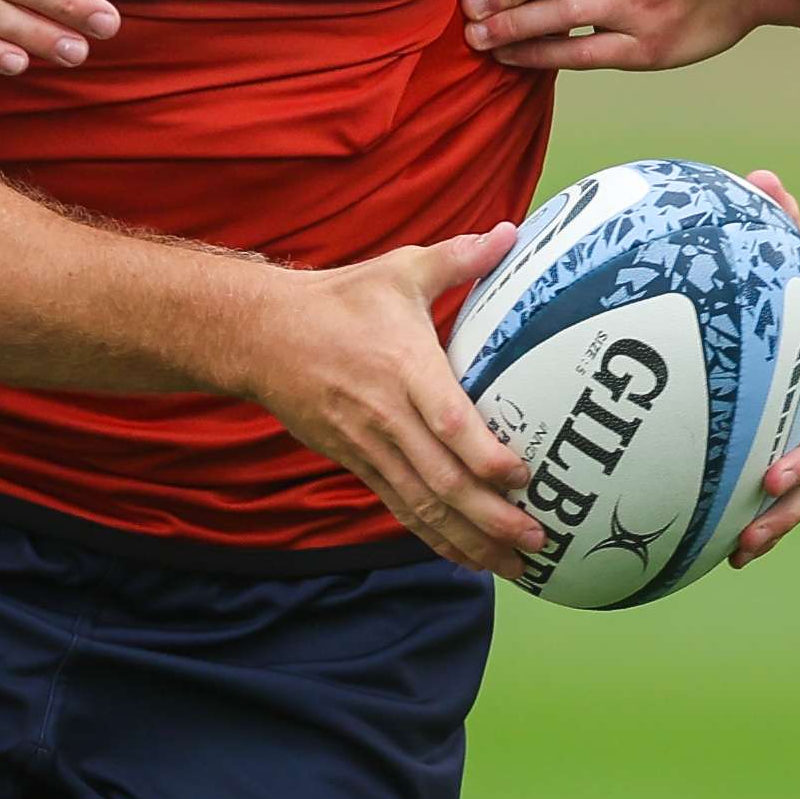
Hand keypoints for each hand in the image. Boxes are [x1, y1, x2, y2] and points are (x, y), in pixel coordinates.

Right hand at [250, 227, 547, 573]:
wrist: (262, 336)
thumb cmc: (340, 300)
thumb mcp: (399, 270)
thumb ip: (459, 258)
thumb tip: (513, 232)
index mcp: (402, 367)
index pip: (447, 419)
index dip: (484, 453)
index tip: (523, 475)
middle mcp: (386, 416)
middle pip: (441, 479)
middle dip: (491, 517)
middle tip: (537, 539)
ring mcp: (368, 446)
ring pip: (422, 506)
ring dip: (470, 540)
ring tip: (516, 566)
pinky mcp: (356, 463)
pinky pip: (399, 509)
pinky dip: (435, 538)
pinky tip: (468, 558)